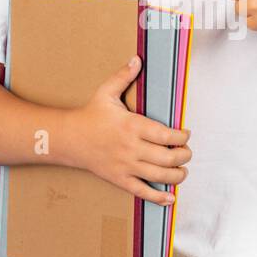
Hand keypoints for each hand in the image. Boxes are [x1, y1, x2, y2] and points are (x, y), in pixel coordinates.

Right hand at [70, 56, 191, 204]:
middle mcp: (132, 148)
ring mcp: (126, 165)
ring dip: (177, 175)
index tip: (186, 134)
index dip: (182, 137)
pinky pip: (142, 191)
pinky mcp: (120, 179)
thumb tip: (137, 59)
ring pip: (159, 175)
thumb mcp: (106, 92)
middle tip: (186, 152)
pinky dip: (159, 197)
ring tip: (182, 170)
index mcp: (132, 126)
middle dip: (184, 156)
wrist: (69, 139)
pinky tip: (170, 198)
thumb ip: (124, 76)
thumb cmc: (90, 116)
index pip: (167, 135)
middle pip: (168, 157)